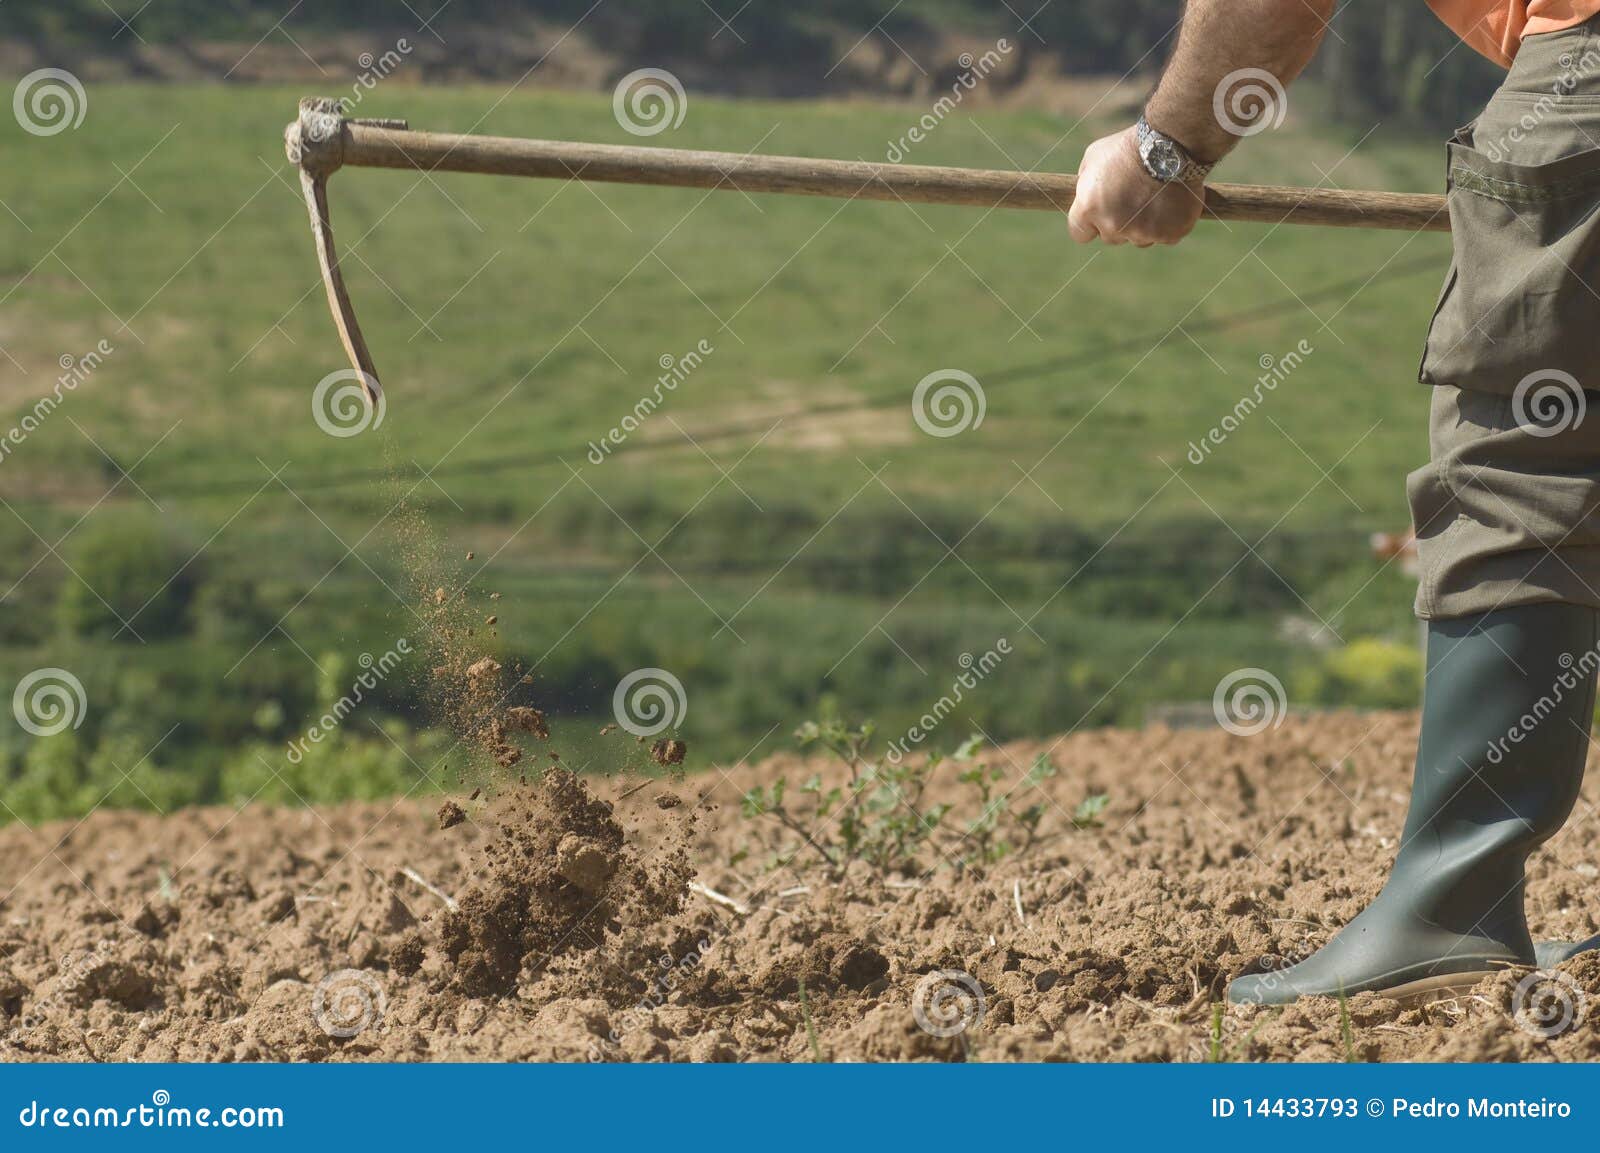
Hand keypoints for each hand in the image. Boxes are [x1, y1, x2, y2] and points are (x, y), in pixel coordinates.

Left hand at [1067, 126, 1205, 246]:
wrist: (1173, 143)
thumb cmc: (1131, 147)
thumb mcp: (1095, 157)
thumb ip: (1086, 183)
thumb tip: (1085, 196)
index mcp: (1089, 208)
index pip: (1080, 234)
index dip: (1090, 223)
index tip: (1101, 212)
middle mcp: (1113, 225)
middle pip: (1111, 238)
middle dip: (1119, 222)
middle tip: (1134, 197)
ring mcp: (1142, 232)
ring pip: (1140, 239)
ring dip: (1145, 224)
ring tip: (1156, 196)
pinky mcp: (1169, 234)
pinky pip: (1166, 236)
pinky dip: (1170, 223)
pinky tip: (1174, 202)